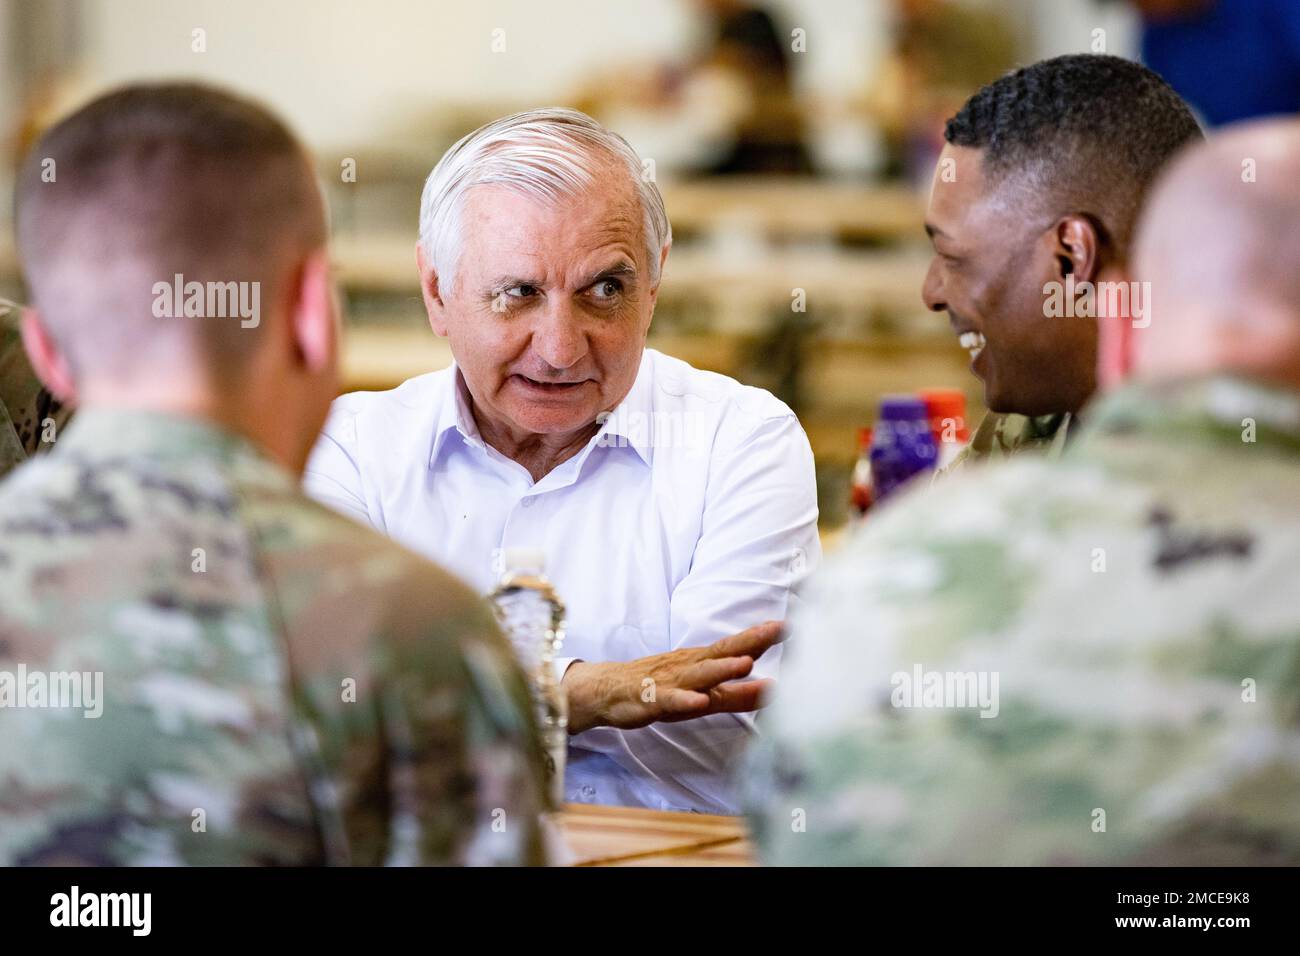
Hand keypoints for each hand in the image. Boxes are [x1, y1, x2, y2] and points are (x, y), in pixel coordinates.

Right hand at [562, 621, 781, 733]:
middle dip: (752, 641)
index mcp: (702, 662)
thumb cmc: (660, 689)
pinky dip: (685, 701)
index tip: (791, 625)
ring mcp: (671, 682)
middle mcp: (690, 667)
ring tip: (747, 663)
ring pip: (700, 675)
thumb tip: (774, 693)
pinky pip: (670, 701)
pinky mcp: (652, 700)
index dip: (763, 637)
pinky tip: (699, 702)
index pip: (736, 646)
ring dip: (723, 669)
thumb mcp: (702, 694)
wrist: (607, 690)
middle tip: (779, 629)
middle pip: (723, 652)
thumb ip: (737, 695)